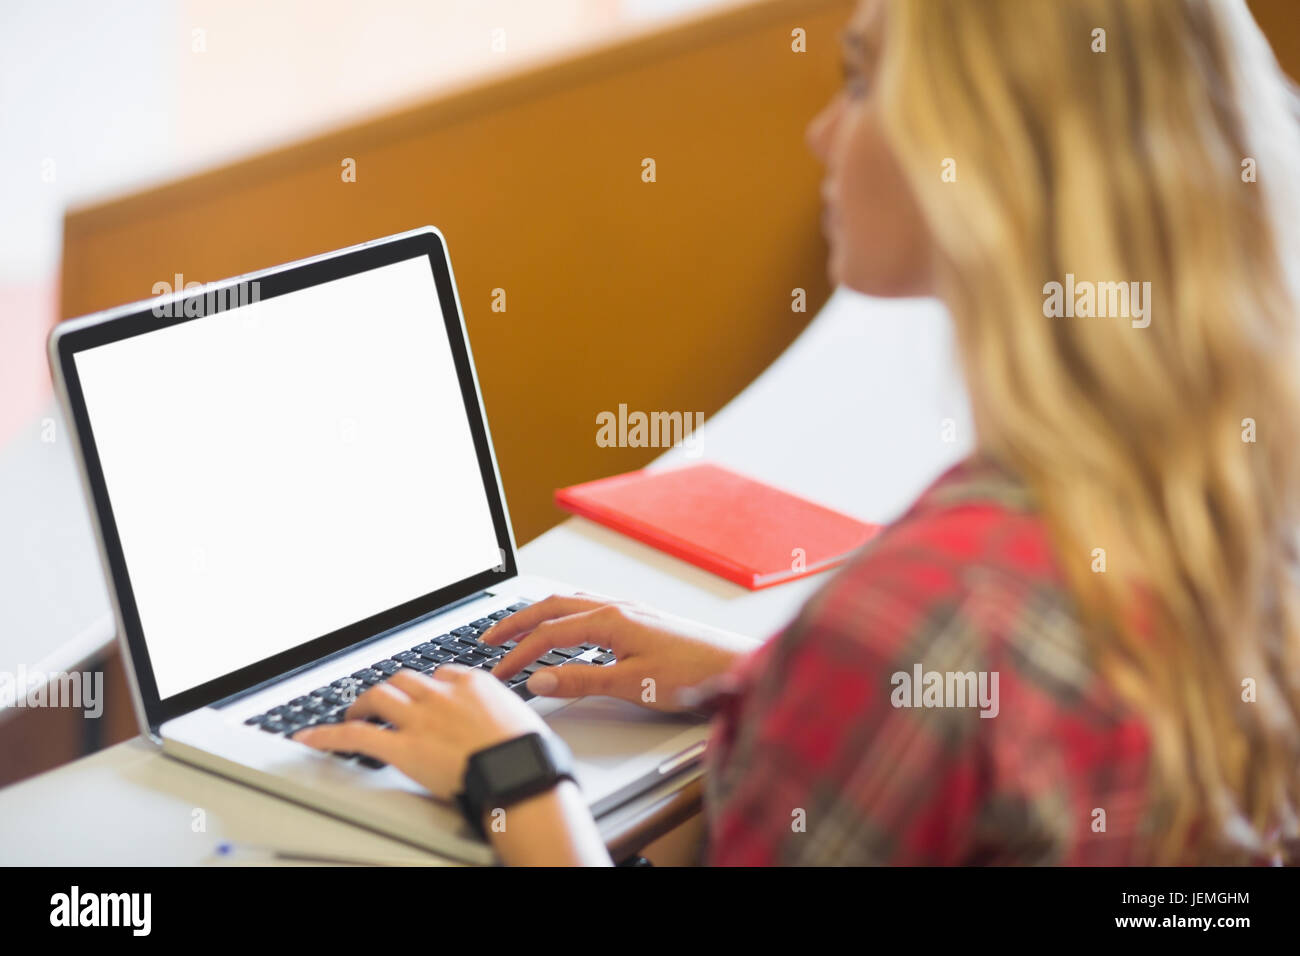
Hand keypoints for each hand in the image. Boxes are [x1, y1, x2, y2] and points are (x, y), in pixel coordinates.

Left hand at [292, 666, 547, 799]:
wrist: (521, 775)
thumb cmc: (528, 755)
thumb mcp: (523, 722)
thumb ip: (504, 717)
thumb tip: (507, 726)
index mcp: (474, 684)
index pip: (442, 674)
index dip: (430, 687)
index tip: (428, 696)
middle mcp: (442, 695)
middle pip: (405, 680)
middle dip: (392, 689)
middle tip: (384, 702)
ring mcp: (420, 719)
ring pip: (379, 696)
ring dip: (363, 704)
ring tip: (355, 714)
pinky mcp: (402, 748)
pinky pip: (357, 736)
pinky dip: (329, 736)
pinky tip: (312, 738)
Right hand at [481, 592, 759, 711]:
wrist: (734, 666)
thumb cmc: (693, 673)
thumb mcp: (632, 682)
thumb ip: (583, 681)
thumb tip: (539, 680)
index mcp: (611, 619)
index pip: (549, 634)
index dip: (518, 653)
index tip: (498, 671)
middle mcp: (618, 608)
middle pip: (553, 607)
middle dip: (517, 622)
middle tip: (489, 638)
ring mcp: (630, 612)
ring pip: (571, 605)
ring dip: (540, 617)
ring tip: (517, 631)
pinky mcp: (640, 621)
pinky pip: (589, 610)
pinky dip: (564, 618)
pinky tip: (566, 631)